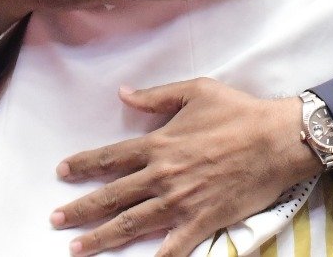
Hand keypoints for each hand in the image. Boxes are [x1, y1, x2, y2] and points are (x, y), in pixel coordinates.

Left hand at [53, 79, 318, 256]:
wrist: (276, 139)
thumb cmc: (239, 112)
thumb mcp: (196, 91)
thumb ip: (157, 96)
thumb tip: (123, 94)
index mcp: (160, 143)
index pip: (111, 157)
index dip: (83, 164)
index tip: (62, 171)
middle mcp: (163, 175)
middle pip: (112, 195)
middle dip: (81, 208)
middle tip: (56, 218)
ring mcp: (180, 201)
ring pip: (131, 223)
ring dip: (101, 236)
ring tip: (76, 247)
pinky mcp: (202, 221)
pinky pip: (173, 247)